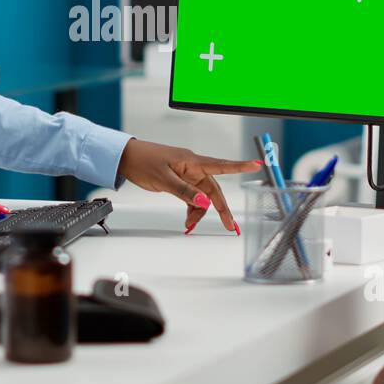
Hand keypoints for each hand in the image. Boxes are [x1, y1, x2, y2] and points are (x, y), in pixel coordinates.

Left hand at [116, 138, 260, 232]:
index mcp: (192, 161)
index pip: (221, 165)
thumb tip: (204, 202)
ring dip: (200, 211)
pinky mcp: (179, 180)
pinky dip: (191, 208)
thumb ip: (185, 191)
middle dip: (221, 207)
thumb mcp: (164, 179)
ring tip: (190, 224)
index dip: (240, 166)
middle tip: (229, 225)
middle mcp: (193, 167)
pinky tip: (187, 219)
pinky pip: (192, 196)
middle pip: (213, 189)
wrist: (126, 158)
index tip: (257, 165)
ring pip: (202, 196)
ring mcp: (186, 174)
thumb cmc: (143, 161)